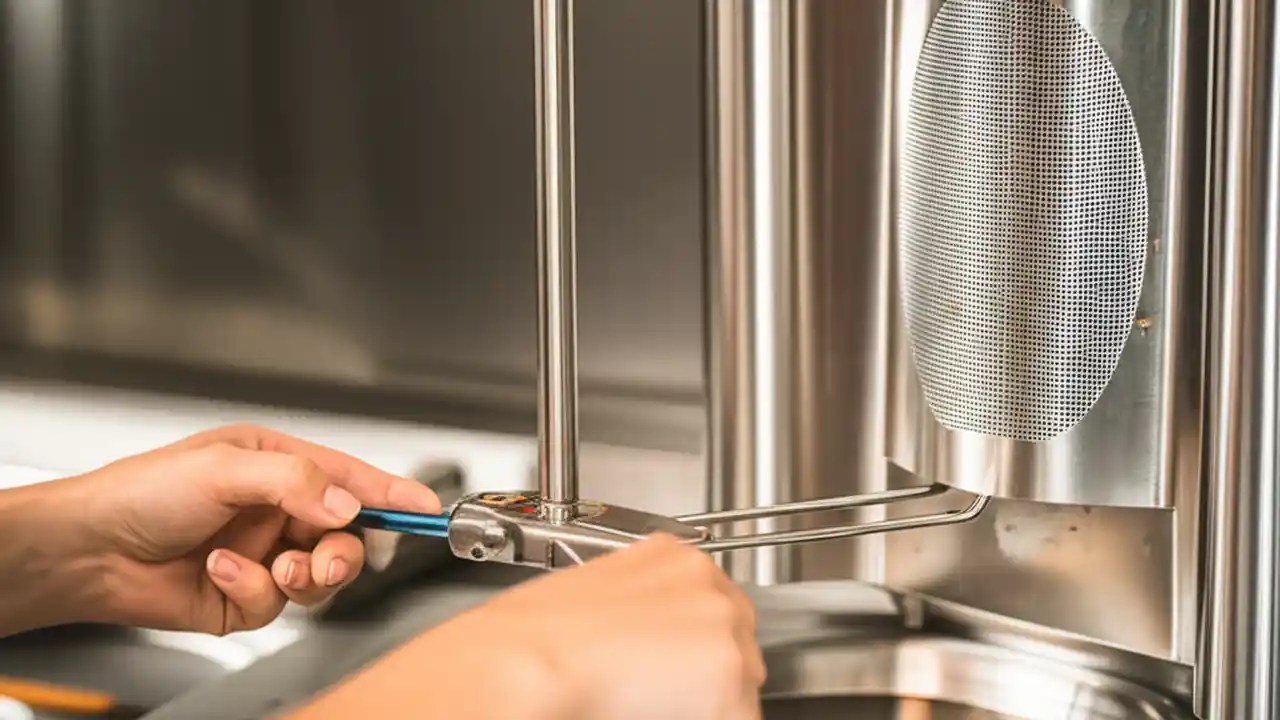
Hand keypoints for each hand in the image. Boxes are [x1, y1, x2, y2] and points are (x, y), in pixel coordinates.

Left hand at [0, 424, 438, 635]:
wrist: (90, 551)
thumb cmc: (142, 492)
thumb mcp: (227, 470)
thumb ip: (298, 483)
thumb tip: (349, 504)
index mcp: (280, 466)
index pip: (351, 479)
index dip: (392, 494)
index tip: (427, 508)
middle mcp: (278, 510)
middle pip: (346, 537)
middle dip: (343, 553)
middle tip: (327, 562)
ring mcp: (264, 555)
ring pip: (320, 577)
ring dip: (303, 576)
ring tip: (276, 569)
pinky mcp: (245, 596)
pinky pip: (275, 604)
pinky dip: (251, 590)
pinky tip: (218, 571)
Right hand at [293, 535, 764, 719]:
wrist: (530, 663)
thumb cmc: (538, 637)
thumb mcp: (600, 593)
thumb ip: (645, 604)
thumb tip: (656, 633)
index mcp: (676, 555)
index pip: (708, 609)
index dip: (685, 647)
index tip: (668, 666)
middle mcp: (711, 586)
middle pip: (730, 643)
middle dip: (702, 672)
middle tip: (651, 691)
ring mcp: (727, 631)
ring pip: (740, 684)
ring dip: (707, 700)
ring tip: (646, 703)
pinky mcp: (733, 683)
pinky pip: (738, 716)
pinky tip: (655, 715)